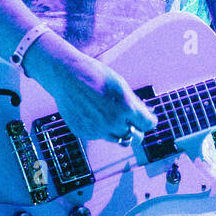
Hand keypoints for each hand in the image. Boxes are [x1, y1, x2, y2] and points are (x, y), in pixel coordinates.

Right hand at [33, 47, 156, 143]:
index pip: (148, 124)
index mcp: (126, 107)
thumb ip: (134, 103)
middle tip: (135, 123)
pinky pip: (100, 136)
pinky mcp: (85, 133)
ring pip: (118, 139)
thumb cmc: (96, 76)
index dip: (149, 120)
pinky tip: (94, 114)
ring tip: (113, 116)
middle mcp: (113, 122)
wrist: (66, 76)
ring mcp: (98, 130)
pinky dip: (102, 129)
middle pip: (136, 137)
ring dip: (120, 131)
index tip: (148, 118)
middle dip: (137, 129)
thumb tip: (147, 115)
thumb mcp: (121, 86)